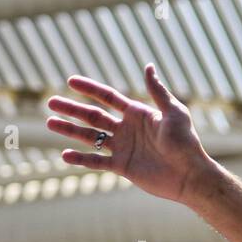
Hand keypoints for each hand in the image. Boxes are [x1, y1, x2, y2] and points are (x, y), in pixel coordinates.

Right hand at [46, 64, 213, 203]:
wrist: (191, 175)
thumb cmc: (186, 143)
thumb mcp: (174, 113)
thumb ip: (158, 92)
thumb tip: (148, 66)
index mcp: (137, 114)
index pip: (108, 97)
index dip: (89, 89)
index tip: (70, 80)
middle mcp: (127, 129)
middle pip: (93, 116)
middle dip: (72, 109)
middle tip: (50, 102)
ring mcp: (123, 148)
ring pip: (91, 137)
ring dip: (70, 130)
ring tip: (50, 123)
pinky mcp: (123, 167)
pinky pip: (97, 162)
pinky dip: (81, 159)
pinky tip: (65, 155)